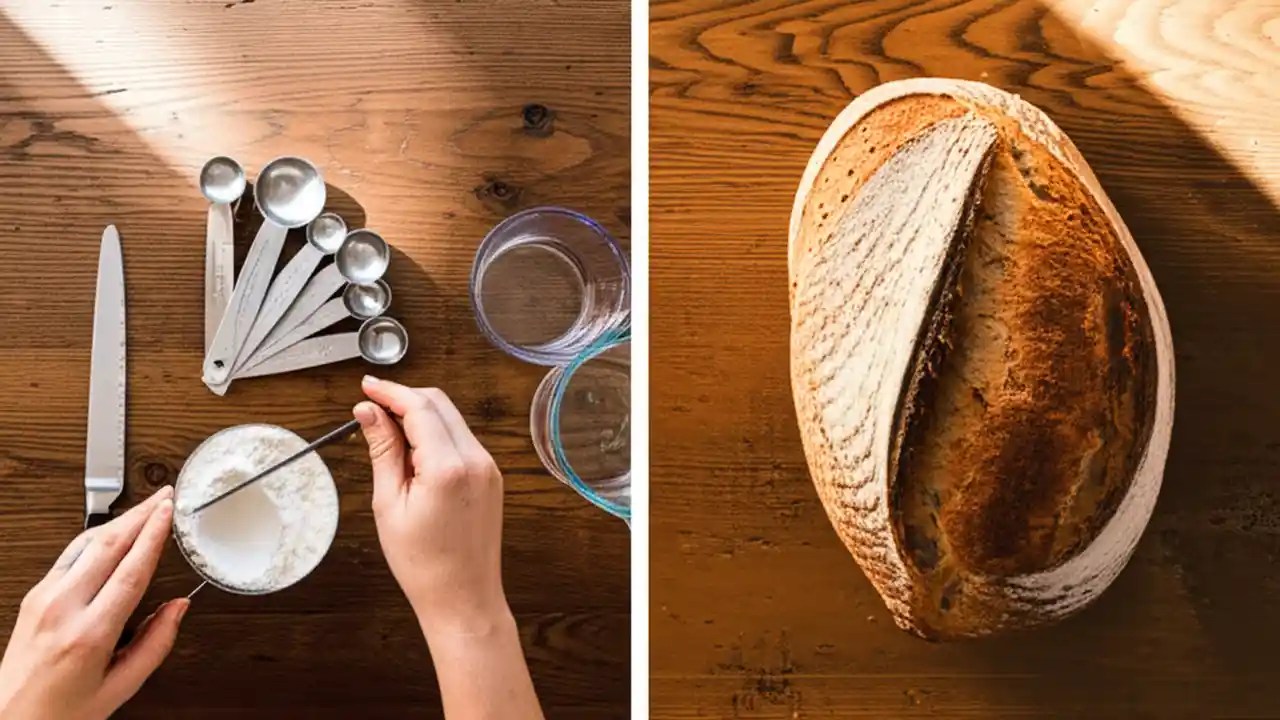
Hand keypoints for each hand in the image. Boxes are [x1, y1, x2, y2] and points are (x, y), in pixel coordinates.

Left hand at [0, 488, 188, 719]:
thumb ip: (155, 644)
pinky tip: (113, 532)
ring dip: (119, 521)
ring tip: (145, 508)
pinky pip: (70, 555)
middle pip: (107, 545)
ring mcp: (43, 599)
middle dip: (140, 514)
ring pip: (86, 543)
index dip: (153, 536)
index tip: (168, 512)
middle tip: (164, 496)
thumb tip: (177, 608)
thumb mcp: (119, 688)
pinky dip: (98, 537)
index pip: (130, 571)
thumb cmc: (59, 712)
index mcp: (89, 634)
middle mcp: (62, 609)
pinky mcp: (34, 596)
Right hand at [354, 377, 508, 636]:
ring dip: (421, 415)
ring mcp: (488, 467)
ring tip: (387, 433)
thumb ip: (383, 450)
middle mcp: (476, 460)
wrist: (464, 598)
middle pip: (439, 404)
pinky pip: (462, 439)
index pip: (419, 407)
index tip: (367, 387)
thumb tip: (369, 412)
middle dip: (405, 397)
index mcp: (449, 467)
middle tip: (372, 406)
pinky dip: (436, 433)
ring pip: (452, 419)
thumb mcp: (389, 504)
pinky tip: (413, 450)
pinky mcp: (491, 476)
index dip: (390, 391)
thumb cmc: (424, 564)